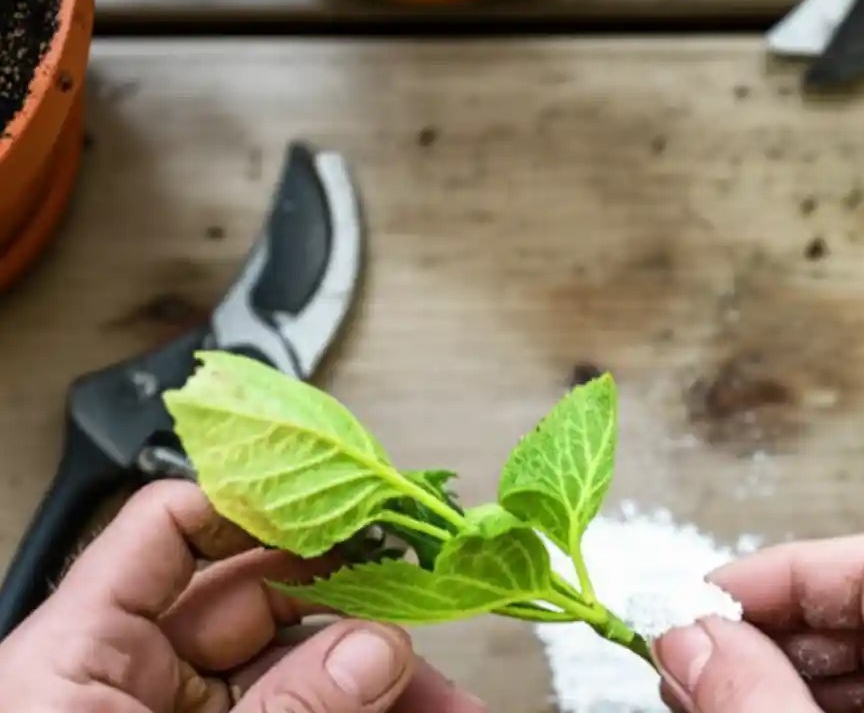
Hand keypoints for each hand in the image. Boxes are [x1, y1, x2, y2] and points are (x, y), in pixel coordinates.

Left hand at [0, 480, 485, 711]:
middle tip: (431, 611)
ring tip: (455, 704)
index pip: (170, 531)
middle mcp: (127, 684)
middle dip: (359, 610)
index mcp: (78, 658)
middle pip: (262, 605)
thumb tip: (374, 648)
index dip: (259, 501)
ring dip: (385, 685)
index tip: (347, 502)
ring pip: (303, 677)